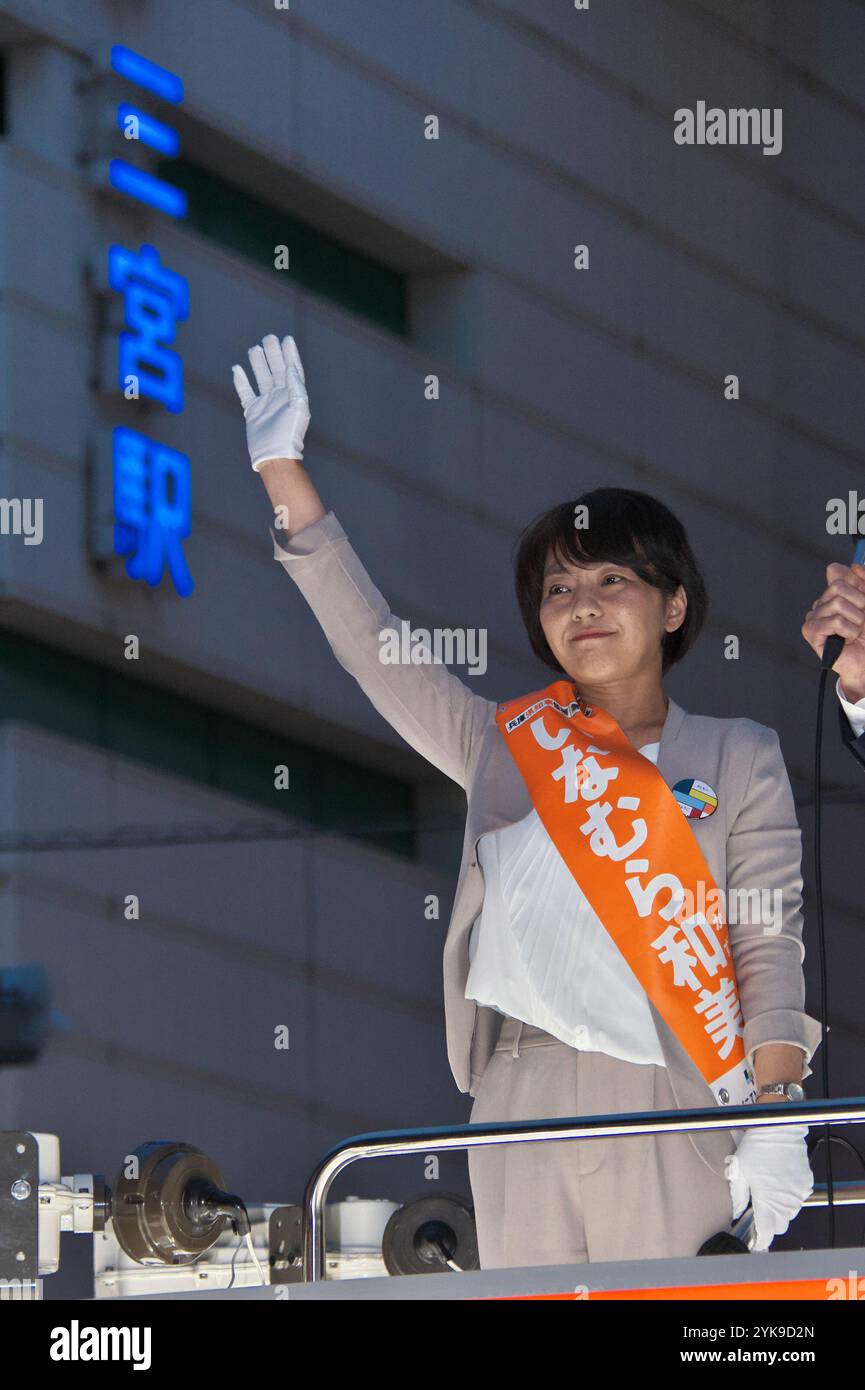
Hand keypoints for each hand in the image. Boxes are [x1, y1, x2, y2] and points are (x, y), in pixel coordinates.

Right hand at [231, 333, 310, 470]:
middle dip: (273, 354)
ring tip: (255, 348)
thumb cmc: (289, 434)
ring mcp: (266, 404)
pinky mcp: (253, 412)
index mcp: (293, 395)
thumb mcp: (298, 408)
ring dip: (258, 363)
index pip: (292, 370)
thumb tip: (291, 366)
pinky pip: (246, 392)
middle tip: (269, 338)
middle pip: (276, 370)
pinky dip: (241, 381)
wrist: (274, 455)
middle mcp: (280, 397)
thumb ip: (296, 386)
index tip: (287, 339)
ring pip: (261, 378)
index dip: (290, 354)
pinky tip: (237, 369)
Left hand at [724, 1123, 812, 1251]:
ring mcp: (798, 1193)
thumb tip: (738, 1211)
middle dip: (769, 1223)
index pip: (766, 1233)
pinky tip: (779, 1183)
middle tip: (758, 1211)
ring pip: (790, 1213)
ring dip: (780, 1210)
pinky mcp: (806, 1183)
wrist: (778, 1128)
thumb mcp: (739, 1171)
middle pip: (779, 1225)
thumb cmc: (757, 1147)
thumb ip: (738, 1196)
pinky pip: (797, 1198)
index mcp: (768, 1202)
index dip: (759, 1239)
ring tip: (768, 1193)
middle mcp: (786, 1201)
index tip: (754, 1240)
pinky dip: (789, 1197)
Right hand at [802, 562, 864, 700]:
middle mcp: (821, 603)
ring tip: (856, 632)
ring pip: (837, 603)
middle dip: (859, 602)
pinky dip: (849, 631)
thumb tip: (854, 567)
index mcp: (833, 595)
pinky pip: (835, 621)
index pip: (838, 573)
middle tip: (862, 620)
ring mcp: (813, 617)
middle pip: (838, 585)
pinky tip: (848, 640)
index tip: (864, 603)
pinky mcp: (811, 632)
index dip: (857, 585)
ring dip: (856, 620)